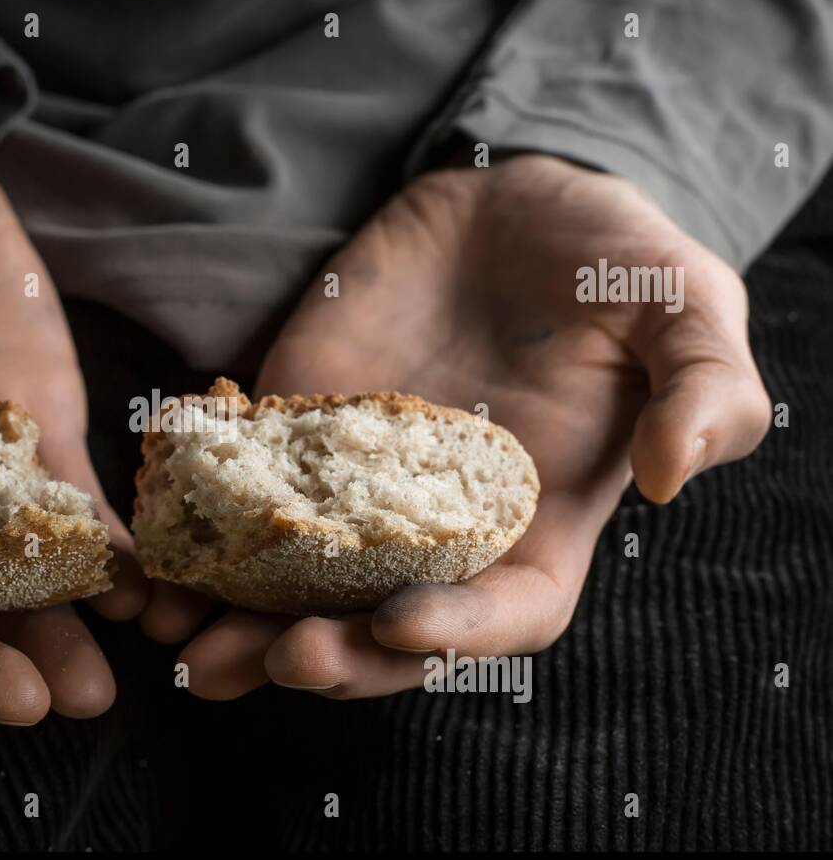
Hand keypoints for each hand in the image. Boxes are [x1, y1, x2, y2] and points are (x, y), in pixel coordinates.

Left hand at [143, 154, 769, 698]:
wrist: (507, 202)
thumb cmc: (609, 257)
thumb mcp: (684, 306)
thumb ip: (702, 390)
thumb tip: (675, 477)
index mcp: (539, 522)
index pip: (505, 612)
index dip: (459, 636)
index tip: (400, 623)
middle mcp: (441, 528)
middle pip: (387, 628)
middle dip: (334, 655)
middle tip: (276, 657)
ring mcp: (358, 489)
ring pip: (301, 589)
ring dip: (245, 629)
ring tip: (189, 652)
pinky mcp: (294, 439)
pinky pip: (243, 505)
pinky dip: (200, 540)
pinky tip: (157, 564)